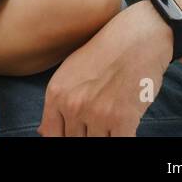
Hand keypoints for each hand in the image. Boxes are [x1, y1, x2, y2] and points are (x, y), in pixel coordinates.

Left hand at [38, 0, 174, 135]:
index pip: (51, 135)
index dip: (63, 137)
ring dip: (105, 136)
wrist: (138, 38)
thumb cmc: (105, 53)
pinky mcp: (122, 119)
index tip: (77, 132)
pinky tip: (125, 127)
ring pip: (96, 144)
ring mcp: (97, 113)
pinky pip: (119, 143)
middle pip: (74, 141)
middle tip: (99, 122)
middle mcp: (72, 105)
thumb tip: (44, 133)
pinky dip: (122, 138)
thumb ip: (57, 102)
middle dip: (87, 135)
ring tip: (112, 121)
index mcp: (56, 93)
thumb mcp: (70, 71)